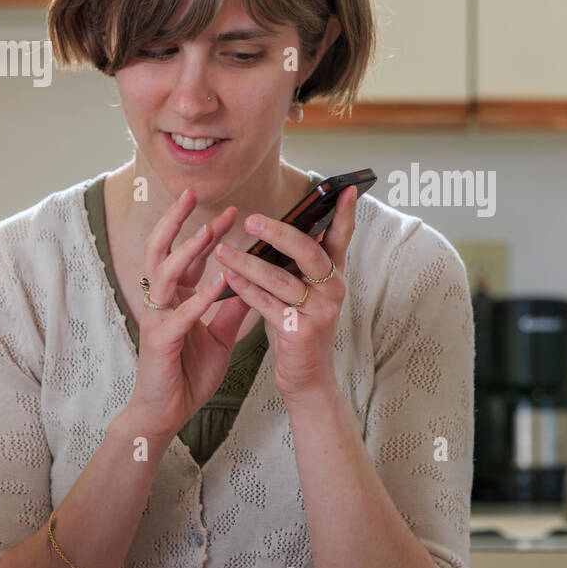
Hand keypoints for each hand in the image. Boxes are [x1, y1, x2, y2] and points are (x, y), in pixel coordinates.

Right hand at [123, 188, 252, 441]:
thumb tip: (256, 282)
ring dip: (187, 251)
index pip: (187, 255)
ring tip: (207, 231)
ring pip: (165, 274)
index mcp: (176, 299)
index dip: (206, 231)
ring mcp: (157, 319)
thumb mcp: (220, 336)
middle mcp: (162, 302)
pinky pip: (179, 315)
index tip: (231, 211)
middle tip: (194, 194)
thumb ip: (233, 308)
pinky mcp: (160, 341)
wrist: (167, 413)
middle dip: (178, 221)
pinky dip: (200, 298)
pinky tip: (219, 283)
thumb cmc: (189, 374)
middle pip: (163, 250)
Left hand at [213, 185, 357, 403]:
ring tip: (222, 250)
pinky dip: (245, 290)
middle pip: (310, 253)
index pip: (342, 239)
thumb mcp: (306, 294)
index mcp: (335, 277)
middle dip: (280, 234)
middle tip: (252, 220)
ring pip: (282, 280)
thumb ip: (298, 267)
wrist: (307, 379)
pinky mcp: (301, 332)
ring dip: (248, 264)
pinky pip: (267, 305)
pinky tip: (227, 277)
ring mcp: (320, 312)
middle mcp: (334, 291)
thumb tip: (277, 232)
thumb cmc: (300, 330)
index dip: (344, 214)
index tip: (344, 188)